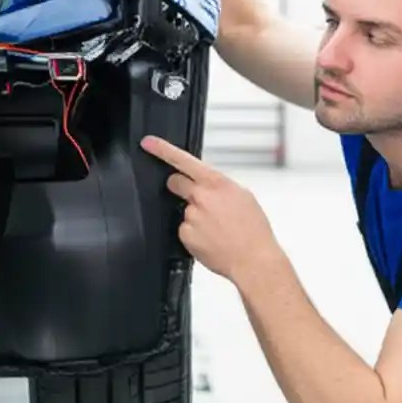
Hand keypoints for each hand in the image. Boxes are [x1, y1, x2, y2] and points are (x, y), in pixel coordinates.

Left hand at [140, 135, 282, 283]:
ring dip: (195, 216)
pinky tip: (210, 239)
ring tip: (216, 229)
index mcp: (216, 183)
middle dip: (181, 187)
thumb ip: (218, 186)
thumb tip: (206, 184)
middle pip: (175, 182)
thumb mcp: (242, 196)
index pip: (183, 160)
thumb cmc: (253, 230)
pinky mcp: (185, 234)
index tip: (147, 143)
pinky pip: (184, 229)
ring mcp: (191, 216)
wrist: (254, 260)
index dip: (162, 149)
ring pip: (184, 209)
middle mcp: (200, 197)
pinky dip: (194, 234)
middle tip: (199, 201)